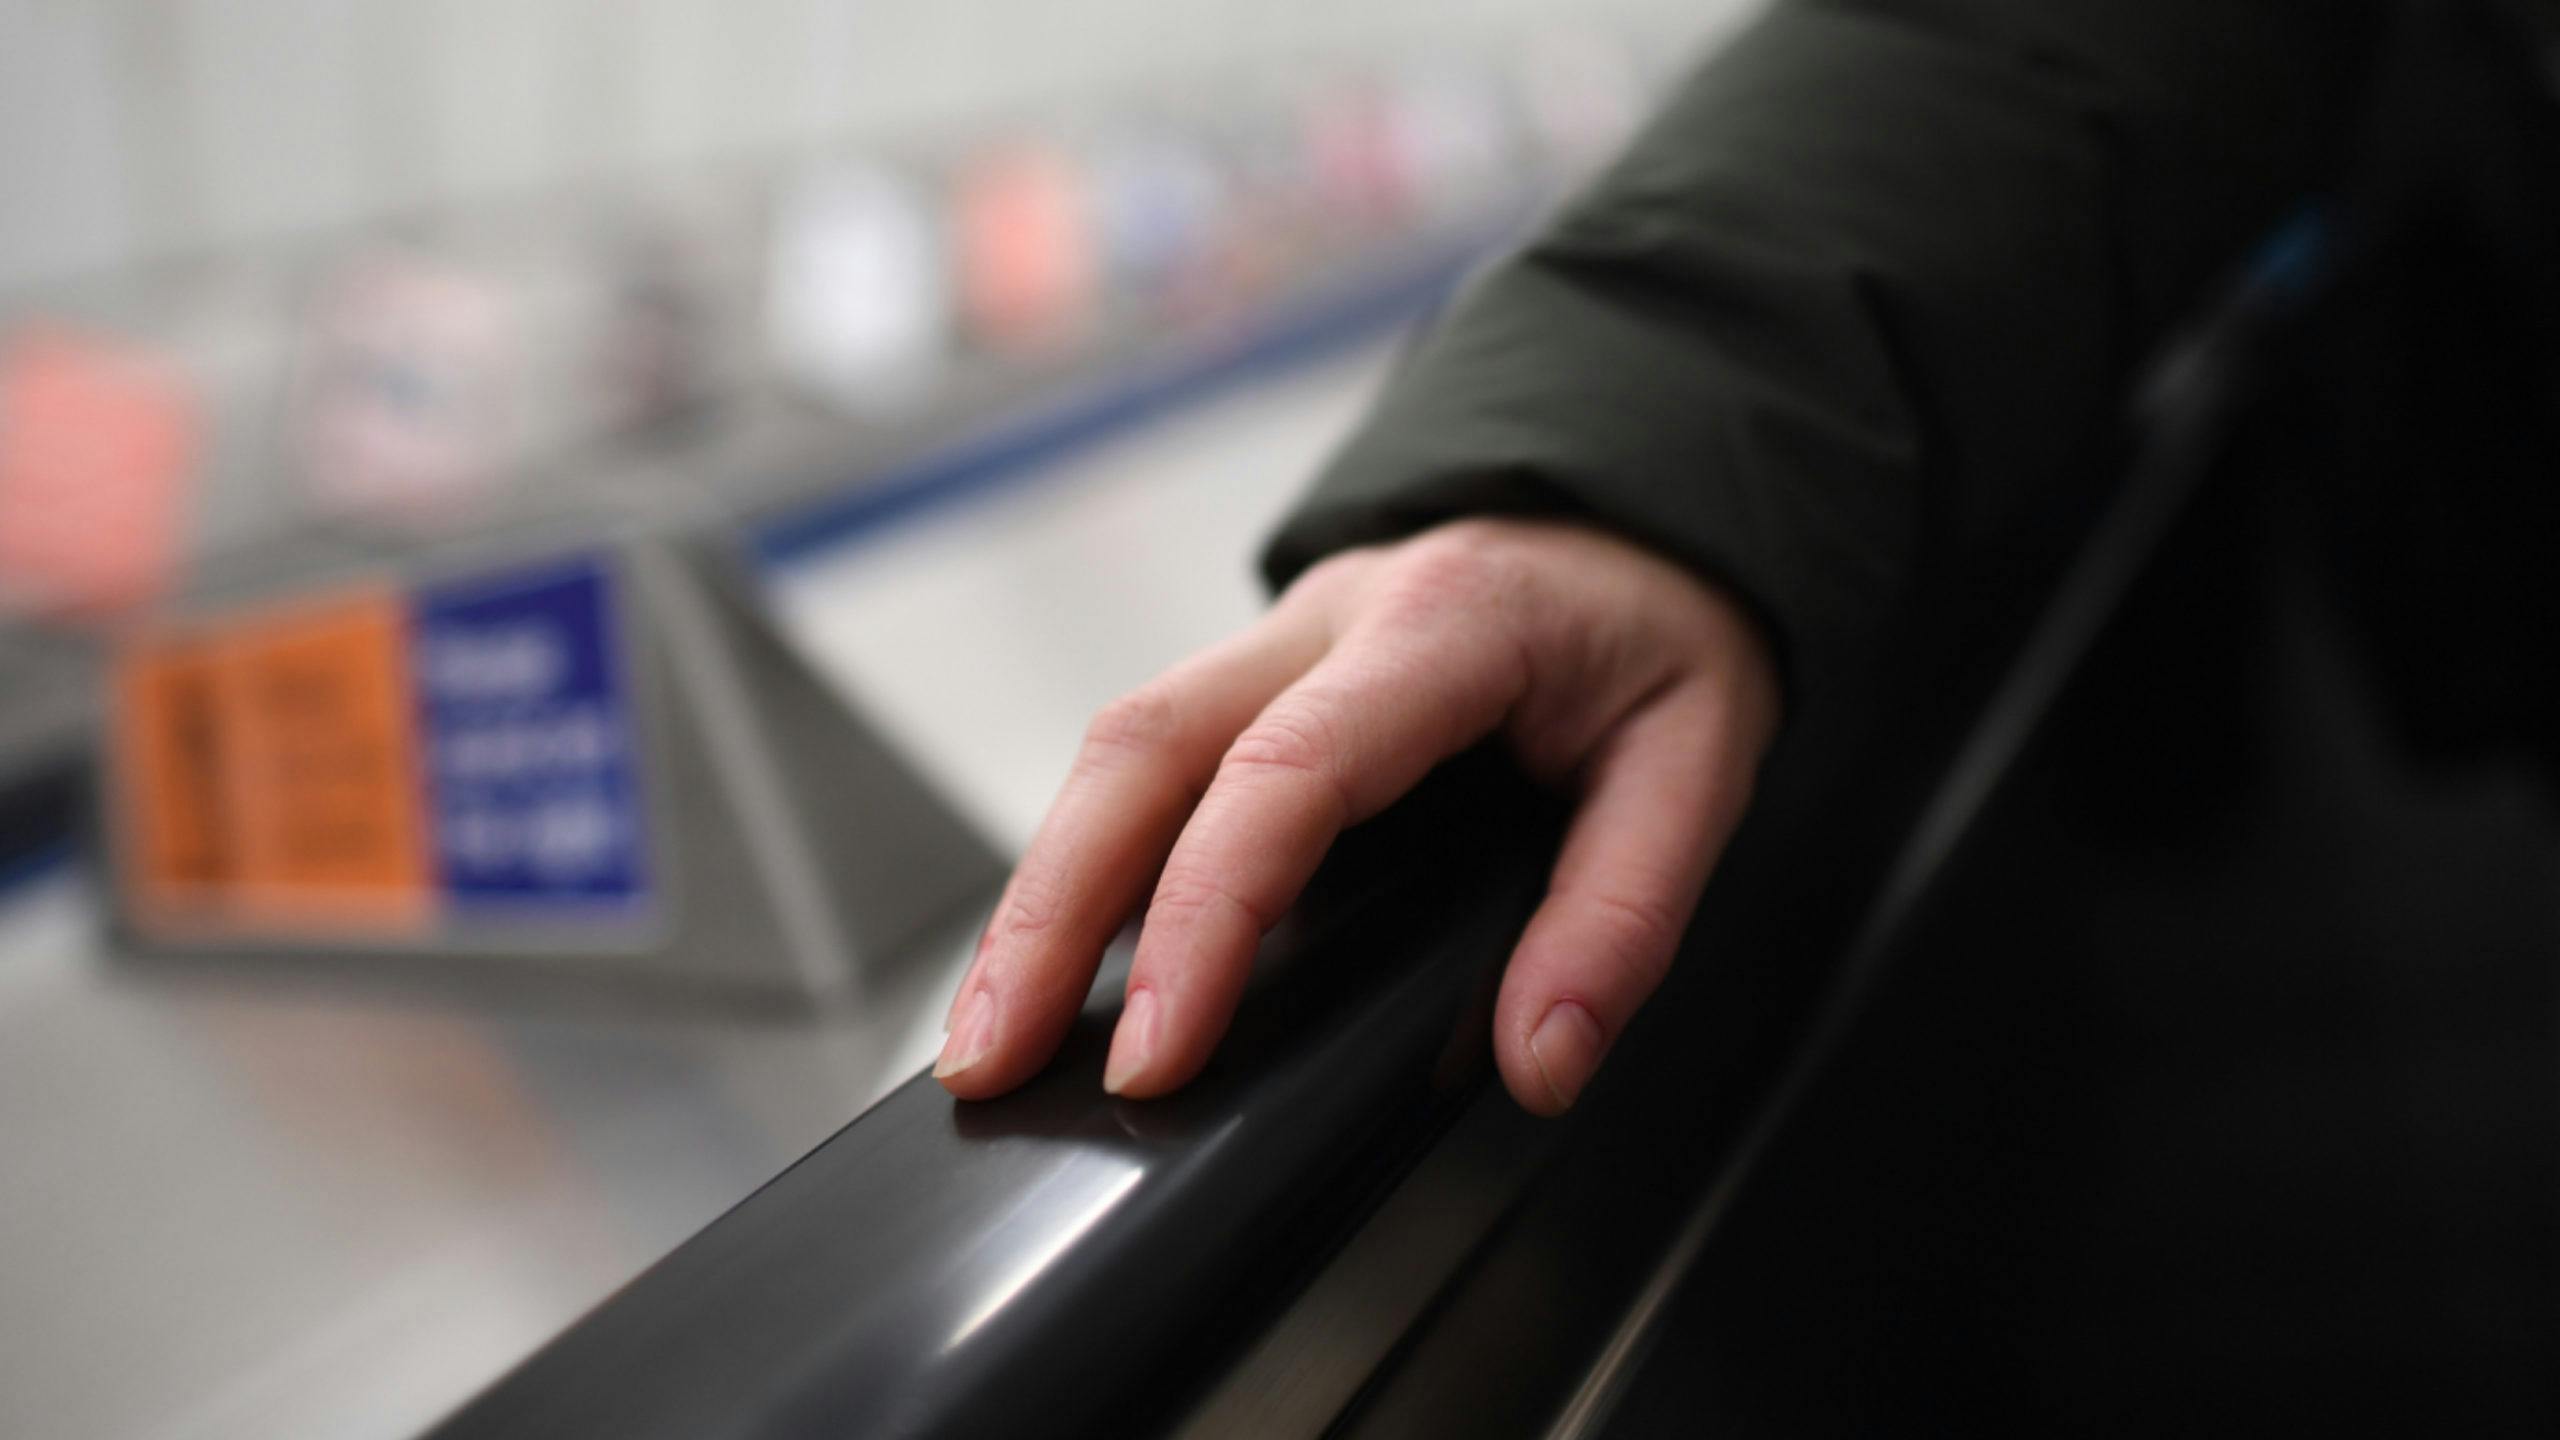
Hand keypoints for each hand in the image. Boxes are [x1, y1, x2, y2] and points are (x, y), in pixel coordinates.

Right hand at [934, 517, 1781, 1113]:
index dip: (1203, 915)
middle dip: (1045, 911)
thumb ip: (1624, 913)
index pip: (1287, 772)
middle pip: (1139, 744)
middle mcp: (1330, 615)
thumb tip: (1539, 1056)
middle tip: (988, 1057)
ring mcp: (1278, 635)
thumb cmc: (1658, 622)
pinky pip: (1149, 759)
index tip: (1158, 1050)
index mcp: (1443, 626)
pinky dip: (1088, 861)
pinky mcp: (1257, 672)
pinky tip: (1059, 952)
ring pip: (1117, 747)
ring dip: (1040, 892)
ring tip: (991, 1032)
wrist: (1640, 499)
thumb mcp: (1704, 757)